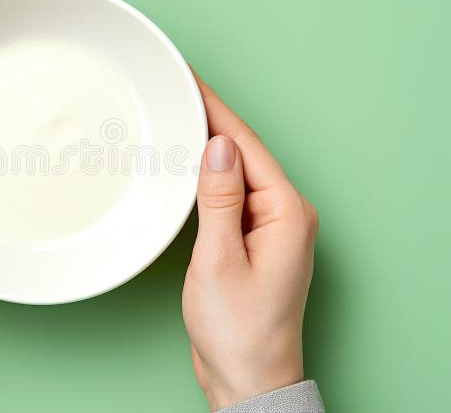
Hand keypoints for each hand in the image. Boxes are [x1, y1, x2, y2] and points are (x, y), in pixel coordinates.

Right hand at [182, 73, 318, 410]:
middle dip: (208, 122)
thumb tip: (218, 146)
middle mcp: (283, 215)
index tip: (190, 81)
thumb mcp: (220, 260)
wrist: (246, 378)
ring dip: (204, 148)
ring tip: (173, 119)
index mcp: (286, 213)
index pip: (246, 146)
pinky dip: (204, 179)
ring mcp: (267, 228)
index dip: (216, 110)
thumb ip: (219, 200)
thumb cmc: (239, 330)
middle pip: (242, 154)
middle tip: (173, 92)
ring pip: (233, 173)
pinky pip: (227, 196)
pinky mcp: (250, 241)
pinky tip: (184, 168)